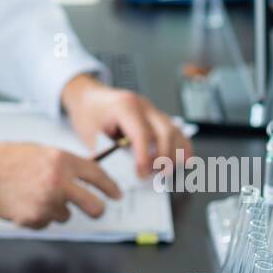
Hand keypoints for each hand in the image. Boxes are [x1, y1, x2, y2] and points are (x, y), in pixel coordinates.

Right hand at [0, 142, 121, 228]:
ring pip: (66, 215)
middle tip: (95, 209)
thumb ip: (63, 164)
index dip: (110, 187)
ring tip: (33, 194)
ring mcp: (46, 202)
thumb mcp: (40, 151)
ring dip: (55, 209)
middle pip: (94, 206)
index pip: (97, 176)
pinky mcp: (34, 218)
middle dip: (97, 210)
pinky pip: (45, 222)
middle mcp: (58, 181)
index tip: (116, 194)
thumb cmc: (5, 158)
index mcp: (62, 160)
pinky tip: (22, 202)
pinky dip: (37, 216)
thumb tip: (84, 177)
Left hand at [62, 75, 192, 178]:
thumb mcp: (89, 133)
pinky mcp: (156, 116)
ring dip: (174, 154)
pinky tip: (185, 160)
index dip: (144, 157)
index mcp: (125, 106)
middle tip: (153, 175)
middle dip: (163, 158)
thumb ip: (106, 153)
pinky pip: (175, 130)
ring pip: (174, 131)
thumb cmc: (88, 112)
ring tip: (165, 172)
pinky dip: (182, 146)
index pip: (142, 133)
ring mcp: (152, 109)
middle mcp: (143, 105)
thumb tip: (121, 176)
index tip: (141, 174)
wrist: (88, 95)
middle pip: (165, 132)